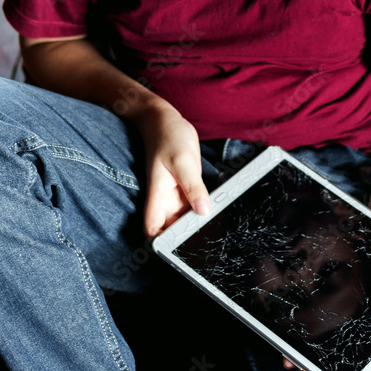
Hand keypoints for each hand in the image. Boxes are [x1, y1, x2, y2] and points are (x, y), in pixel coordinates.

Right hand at [136, 102, 210, 238]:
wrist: (165, 119)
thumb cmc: (168, 137)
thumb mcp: (183, 161)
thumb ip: (193, 187)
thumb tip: (203, 211)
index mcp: (157, 196)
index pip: (152, 229)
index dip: (160, 244)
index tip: (177, 251)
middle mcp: (165, 199)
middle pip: (171, 228)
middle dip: (184, 238)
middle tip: (206, 242)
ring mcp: (176, 193)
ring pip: (185, 217)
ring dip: (196, 223)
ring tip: (216, 230)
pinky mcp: (188, 186)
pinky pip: (195, 203)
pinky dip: (203, 209)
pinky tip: (217, 210)